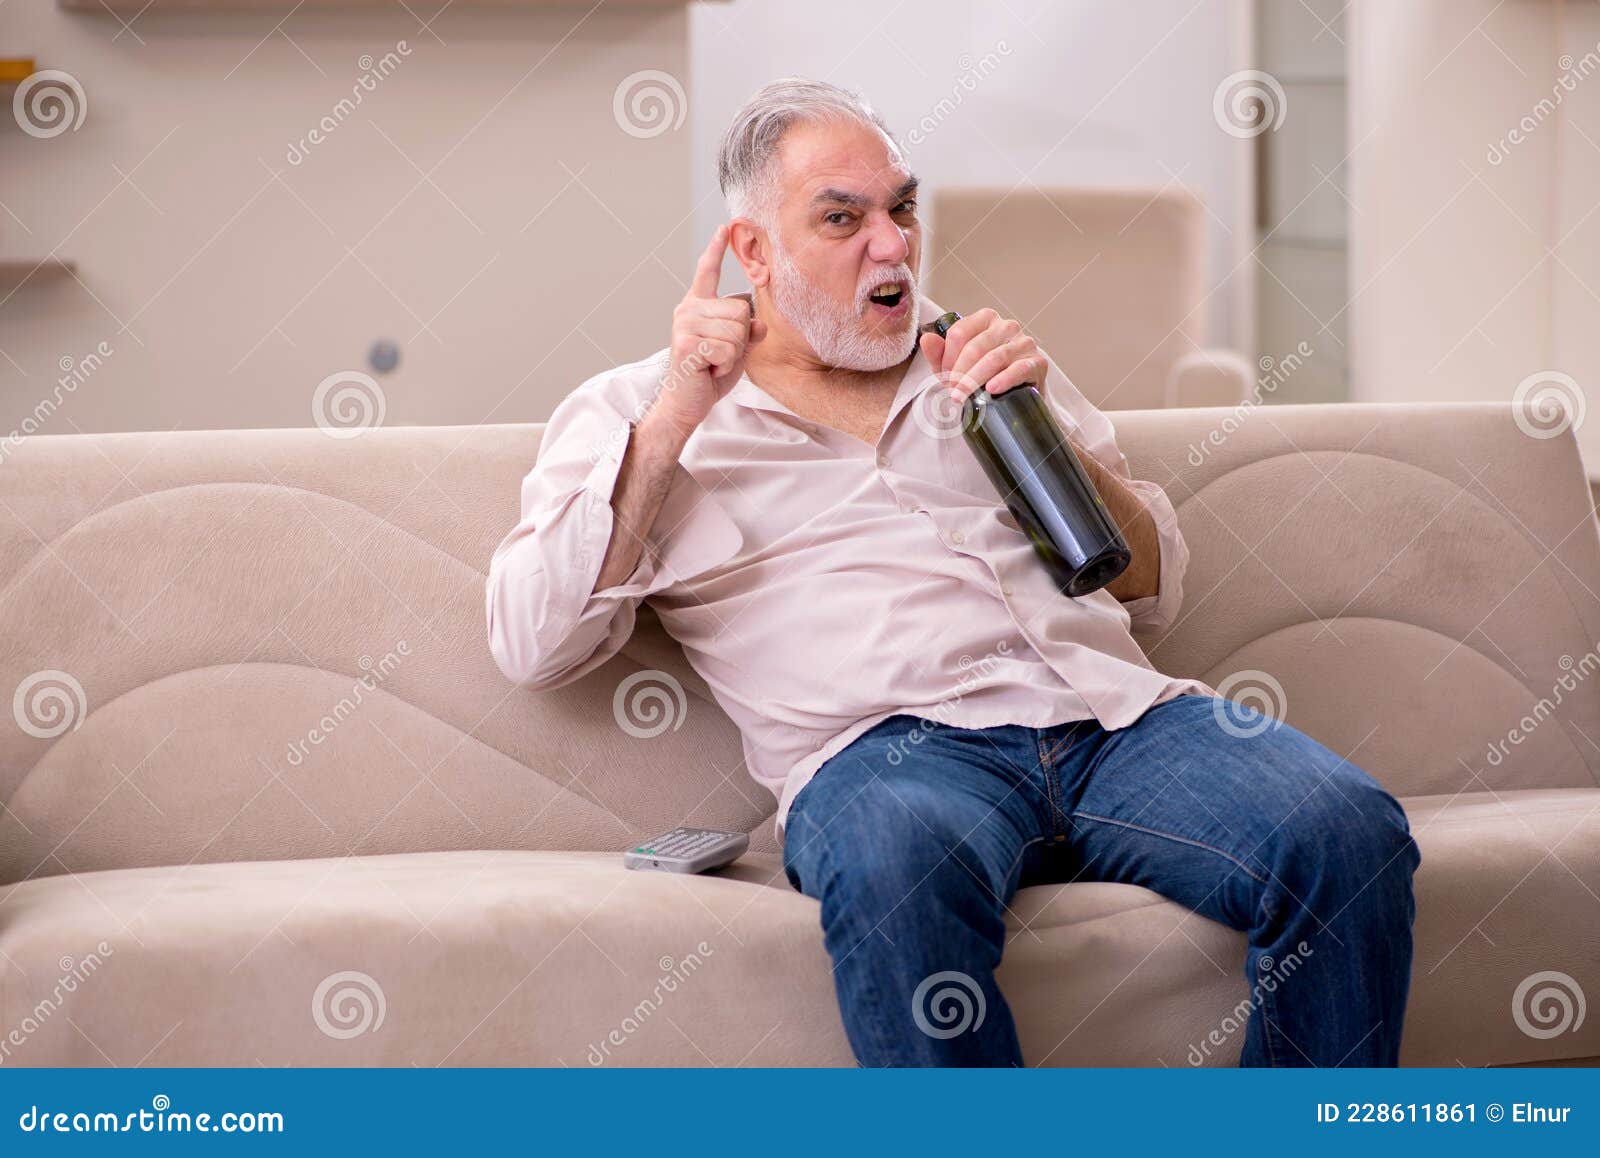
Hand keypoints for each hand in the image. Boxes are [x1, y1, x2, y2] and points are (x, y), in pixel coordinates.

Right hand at [656, 224, 767, 437]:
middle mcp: (688, 309)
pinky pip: (729, 347)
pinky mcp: (688, 342)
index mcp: (697, 307)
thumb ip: (747, 332)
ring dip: (733, 353)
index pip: (706, 272)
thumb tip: (759, 322)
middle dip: (740, 338)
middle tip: (719, 356)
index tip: (724, 228)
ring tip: (713, 363)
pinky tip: (709, 369)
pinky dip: (726, 364)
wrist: (686, 405)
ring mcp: (685, 324)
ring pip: (737, 329)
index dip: (716, 250)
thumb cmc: (708, 376)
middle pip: (740, 309)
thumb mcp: (735, 350)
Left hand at [917, 307, 1047, 402]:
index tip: (945, 378)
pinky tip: (992, 389)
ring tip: (963, 397)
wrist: (1015, 397)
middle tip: (953, 393)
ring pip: (993, 358)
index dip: (947, 358)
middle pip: (974, 347)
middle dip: (959, 373)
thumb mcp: (955, 366)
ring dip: (974, 380)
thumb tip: (926, 338)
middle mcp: (1006, 326)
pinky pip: (1018, 369)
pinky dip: (1004, 379)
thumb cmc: (984, 377)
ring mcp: (1024, 343)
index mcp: (985, 319)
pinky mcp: (1037, 362)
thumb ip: (938, 353)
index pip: (959, 332)